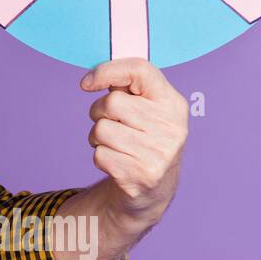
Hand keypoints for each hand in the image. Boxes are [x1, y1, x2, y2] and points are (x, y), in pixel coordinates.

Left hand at [79, 57, 187, 229]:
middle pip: (112, 102)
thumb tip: (94, 77)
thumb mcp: (146, 110)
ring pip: (101, 129)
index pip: (140, 70)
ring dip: (97, 137)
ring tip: (114, 144)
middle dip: (99, 111)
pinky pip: (99, 154)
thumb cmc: (143, 139)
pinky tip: (117, 162)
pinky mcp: (143, 175)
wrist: (153, 189)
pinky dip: (100, 157)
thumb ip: (127, 88)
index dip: (107, 71)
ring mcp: (160, 153)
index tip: (87, 83)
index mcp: (173, 103)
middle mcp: (171, 127)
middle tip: (109, 122)